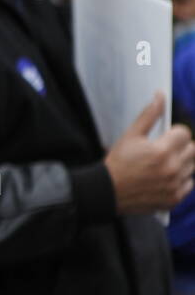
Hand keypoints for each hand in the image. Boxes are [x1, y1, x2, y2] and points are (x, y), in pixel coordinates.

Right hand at [105, 93, 194, 213]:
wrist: (107, 192)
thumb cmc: (117, 163)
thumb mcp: (130, 136)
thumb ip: (148, 115)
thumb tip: (160, 96)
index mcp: (161, 151)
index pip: (184, 133)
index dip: (174, 133)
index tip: (163, 138)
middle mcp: (171, 169)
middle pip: (193, 149)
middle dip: (180, 147)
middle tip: (164, 150)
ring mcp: (174, 185)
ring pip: (192, 166)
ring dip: (181, 163)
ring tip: (162, 165)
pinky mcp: (174, 198)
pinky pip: (189, 184)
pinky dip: (181, 180)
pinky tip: (165, 178)